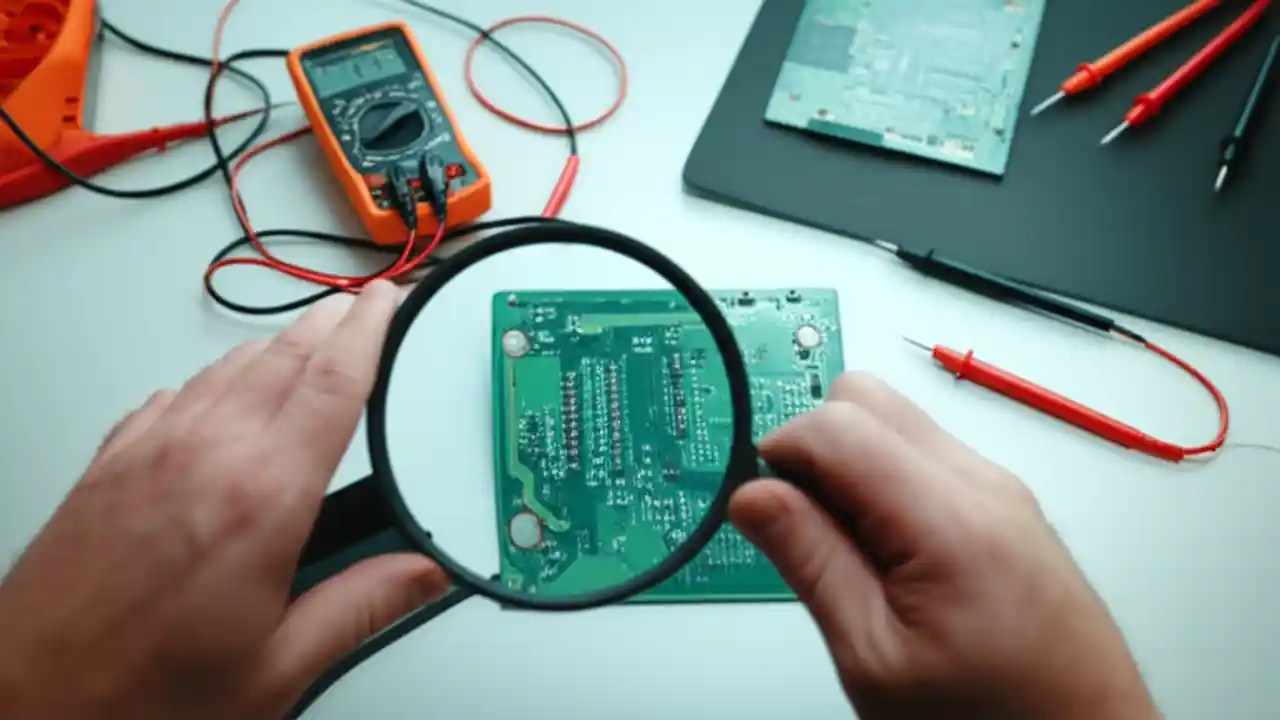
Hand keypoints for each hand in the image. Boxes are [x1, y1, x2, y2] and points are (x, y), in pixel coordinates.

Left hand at [0, 281, 447, 719]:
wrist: (24, 702)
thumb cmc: (136, 693)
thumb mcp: (276, 667)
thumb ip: (361, 608)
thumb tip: (423, 574)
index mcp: (261, 499)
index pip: (334, 383)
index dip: (369, 331)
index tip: (388, 302)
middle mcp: (203, 455)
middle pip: (283, 358)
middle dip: (329, 321)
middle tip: (359, 305)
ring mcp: (149, 452)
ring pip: (227, 369)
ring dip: (276, 346)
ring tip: (305, 341)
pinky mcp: (109, 463)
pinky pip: (174, 394)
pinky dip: (214, 379)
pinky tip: (222, 392)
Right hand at [730, 373, 1157, 719]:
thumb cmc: (994, 719)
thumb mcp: (875, 658)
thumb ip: (811, 563)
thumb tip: (753, 495)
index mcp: (950, 521)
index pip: (836, 425)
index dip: (779, 452)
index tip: (762, 506)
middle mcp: (983, 485)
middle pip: (865, 399)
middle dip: (814, 447)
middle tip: (802, 526)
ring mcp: (1000, 490)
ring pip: (894, 421)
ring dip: (849, 465)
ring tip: (848, 553)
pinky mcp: (1005, 504)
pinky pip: (924, 455)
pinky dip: (884, 482)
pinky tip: (884, 554)